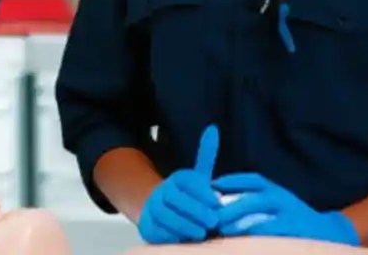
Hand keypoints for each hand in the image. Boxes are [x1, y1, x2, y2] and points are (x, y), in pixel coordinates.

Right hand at [138, 124, 220, 243]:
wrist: (157, 210)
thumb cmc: (186, 195)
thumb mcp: (197, 177)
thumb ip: (206, 156)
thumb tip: (213, 129)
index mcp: (177, 179)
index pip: (188, 182)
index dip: (202, 192)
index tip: (218, 201)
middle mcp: (162, 192)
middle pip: (177, 200)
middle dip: (196, 210)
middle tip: (213, 220)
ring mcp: (153, 209)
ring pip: (167, 216)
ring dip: (186, 224)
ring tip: (202, 231)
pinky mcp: (149, 226)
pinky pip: (160, 231)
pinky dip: (173, 235)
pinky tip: (187, 239)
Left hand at [214, 173, 358, 244]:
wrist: (328, 232)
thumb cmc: (292, 217)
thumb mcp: (275, 202)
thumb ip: (252, 199)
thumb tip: (218, 198)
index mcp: (276, 189)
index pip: (252, 180)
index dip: (231, 181)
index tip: (212, 184)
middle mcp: (283, 199)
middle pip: (252, 198)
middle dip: (230, 206)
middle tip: (211, 215)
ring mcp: (291, 216)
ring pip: (262, 218)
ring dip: (240, 223)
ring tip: (222, 229)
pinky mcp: (296, 232)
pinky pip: (274, 233)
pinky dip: (258, 236)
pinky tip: (244, 240)